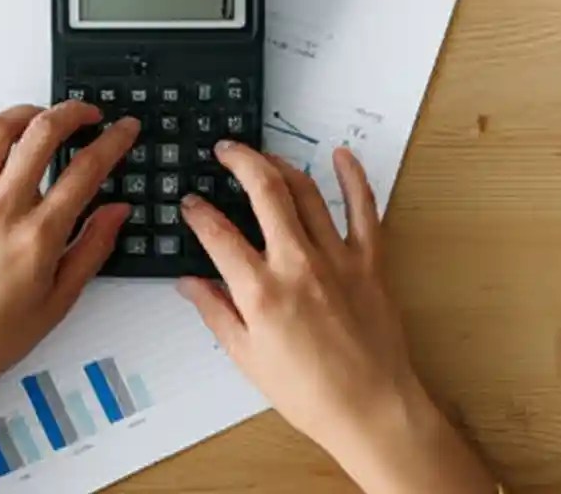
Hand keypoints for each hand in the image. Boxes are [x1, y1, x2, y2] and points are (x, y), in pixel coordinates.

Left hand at [0, 101, 139, 493]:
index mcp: (38, 236)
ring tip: (41, 121)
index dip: (113, 141)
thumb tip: (117, 210)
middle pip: (43, 132)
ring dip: (26, 114)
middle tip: (88, 115)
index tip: (124, 128)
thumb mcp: (59, 301)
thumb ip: (91, 249)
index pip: (86, 169)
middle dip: (73, 112)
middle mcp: (1, 209)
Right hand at [177, 141, 412, 448]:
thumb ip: (216, 312)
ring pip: (306, 191)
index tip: (190, 203)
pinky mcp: (370, 261)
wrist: (372, 410)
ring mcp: (337, 258)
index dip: (198, 212)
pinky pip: (363, 208)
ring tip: (264, 156)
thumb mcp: (247, 358)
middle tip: (225, 151)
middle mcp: (297, 265)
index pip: (218, 234)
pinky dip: (353, 178)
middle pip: (264, 191)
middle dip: (240, 161)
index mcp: (261, 292)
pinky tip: (341, 156)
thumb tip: (189, 284)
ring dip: (282, 164)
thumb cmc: (310, 393)